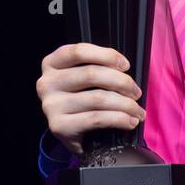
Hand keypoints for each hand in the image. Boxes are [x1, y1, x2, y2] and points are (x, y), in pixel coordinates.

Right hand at [36, 42, 145, 156]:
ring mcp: (51, 106)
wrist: (70, 132)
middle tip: (136, 92)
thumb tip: (125, 68)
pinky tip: (130, 122)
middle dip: (122, 82)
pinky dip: (120, 119)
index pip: (79, 52)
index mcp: (52, 64)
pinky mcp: (59, 126)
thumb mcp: (82, 78)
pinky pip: (97, 119)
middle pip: (91, 74)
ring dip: (126, 104)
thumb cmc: (81, 98)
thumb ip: (97, 66)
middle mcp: (47, 83)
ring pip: (98, 98)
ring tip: (138, 110)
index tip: (126, 66)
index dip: (107, 55)